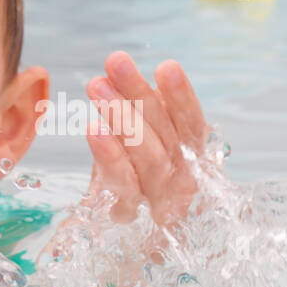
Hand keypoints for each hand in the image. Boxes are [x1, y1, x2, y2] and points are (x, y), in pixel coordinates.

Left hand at [81, 51, 208, 230]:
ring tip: (97, 85)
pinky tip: (92, 127)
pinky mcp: (130, 214)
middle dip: (139, 95)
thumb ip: (141, 106)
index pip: (192, 123)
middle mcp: (184, 179)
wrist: (115, 224)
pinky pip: (122, 184)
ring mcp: (159, 200)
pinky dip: (108, 156)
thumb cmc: (134, 168)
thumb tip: (119, 66)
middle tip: (116, 62)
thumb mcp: (142, 134)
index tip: (166, 66)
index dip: (181, 97)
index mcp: (194, 154)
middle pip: (165, 135)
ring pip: (147, 158)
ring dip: (122, 118)